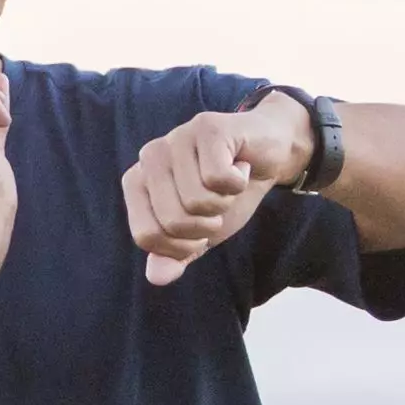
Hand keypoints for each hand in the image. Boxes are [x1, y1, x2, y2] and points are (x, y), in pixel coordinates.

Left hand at [120, 98, 304, 283]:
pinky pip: (218, 179)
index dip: (182, 246)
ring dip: (224, 202)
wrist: (268, 156)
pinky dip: (239, 182)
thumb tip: (157, 277)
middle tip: (218, 203)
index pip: (146, 237)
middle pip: (172, 222)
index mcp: (136, 183)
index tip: (200, 229)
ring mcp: (176, 138)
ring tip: (228, 183)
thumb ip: (177, 255)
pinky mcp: (207, 127)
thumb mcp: (201, 233)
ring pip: (197, 201)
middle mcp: (149, 157)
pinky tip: (240, 165)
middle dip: (207, 225)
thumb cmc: (227, 193)